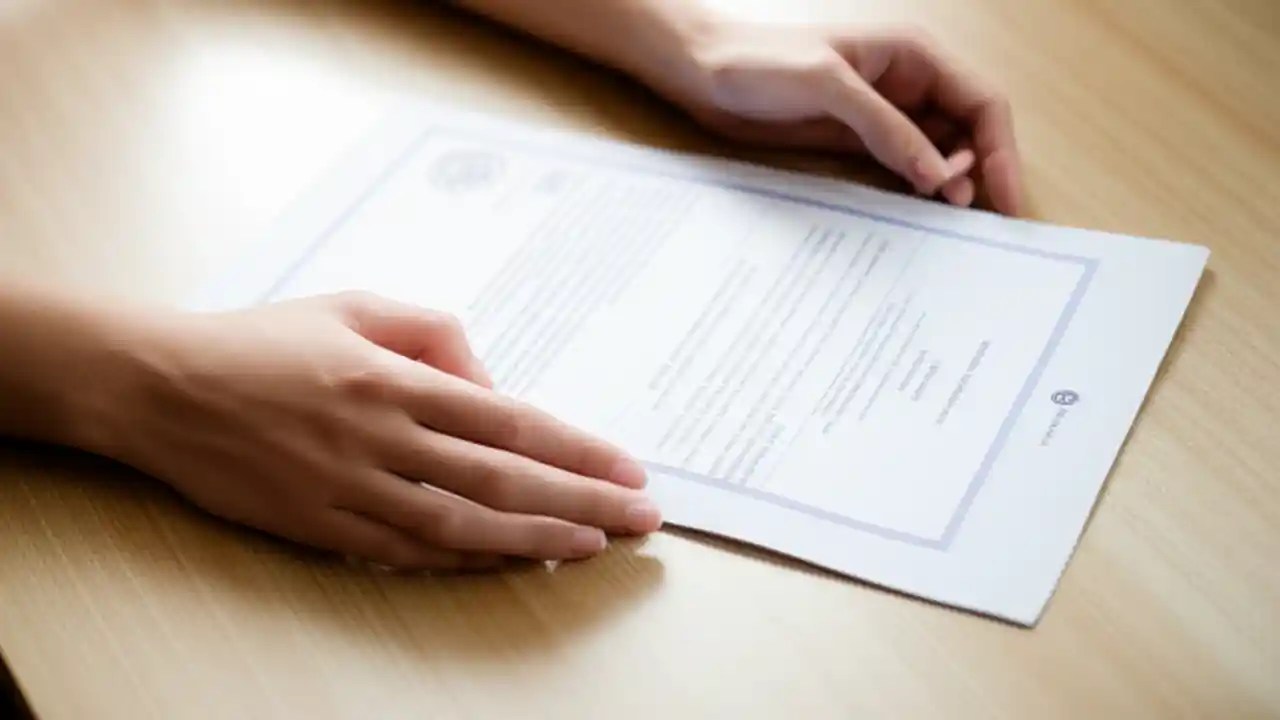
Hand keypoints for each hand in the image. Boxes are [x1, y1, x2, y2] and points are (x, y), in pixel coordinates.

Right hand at [104, 292, 659, 570]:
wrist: (161, 387)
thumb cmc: (262, 341)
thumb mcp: (352, 305)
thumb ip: (432, 332)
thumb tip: (488, 381)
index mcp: (394, 377)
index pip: (509, 420)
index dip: (577, 448)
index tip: (626, 467)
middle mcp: (382, 435)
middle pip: (502, 476)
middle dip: (582, 499)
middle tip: (641, 517)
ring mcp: (351, 486)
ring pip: (463, 522)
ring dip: (536, 538)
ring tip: (594, 546)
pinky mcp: (321, 524)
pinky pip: (408, 550)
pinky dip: (466, 558)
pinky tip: (510, 560)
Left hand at [670, 22, 1020, 214]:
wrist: (703, 72)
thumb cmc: (760, 59)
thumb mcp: (827, 86)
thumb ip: (885, 128)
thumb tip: (940, 175)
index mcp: (913, 54)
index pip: (981, 101)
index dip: (1002, 151)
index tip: (1006, 200)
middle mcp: (907, 83)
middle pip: (969, 130)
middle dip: (982, 172)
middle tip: (981, 222)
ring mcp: (885, 115)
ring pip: (940, 153)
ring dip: (951, 185)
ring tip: (953, 222)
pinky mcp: (859, 140)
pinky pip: (904, 167)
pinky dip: (918, 190)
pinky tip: (922, 213)